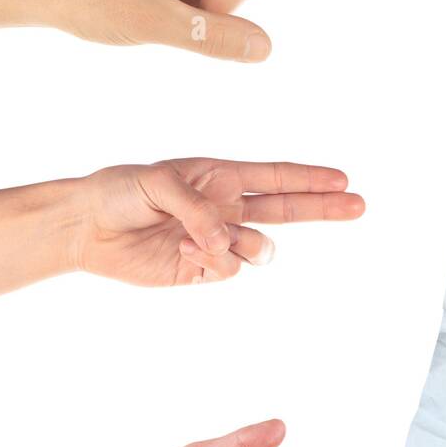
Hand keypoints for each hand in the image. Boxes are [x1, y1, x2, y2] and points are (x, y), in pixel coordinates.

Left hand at [75, 159, 364, 285]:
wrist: (86, 227)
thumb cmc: (120, 190)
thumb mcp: (157, 183)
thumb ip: (197, 209)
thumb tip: (224, 241)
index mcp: (220, 176)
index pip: (276, 177)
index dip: (311, 178)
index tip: (343, 179)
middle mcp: (226, 207)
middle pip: (288, 210)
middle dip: (324, 207)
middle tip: (359, 205)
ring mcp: (216, 240)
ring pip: (258, 249)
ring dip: (245, 246)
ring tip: (205, 242)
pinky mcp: (200, 270)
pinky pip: (227, 271)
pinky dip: (212, 263)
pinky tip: (184, 252)